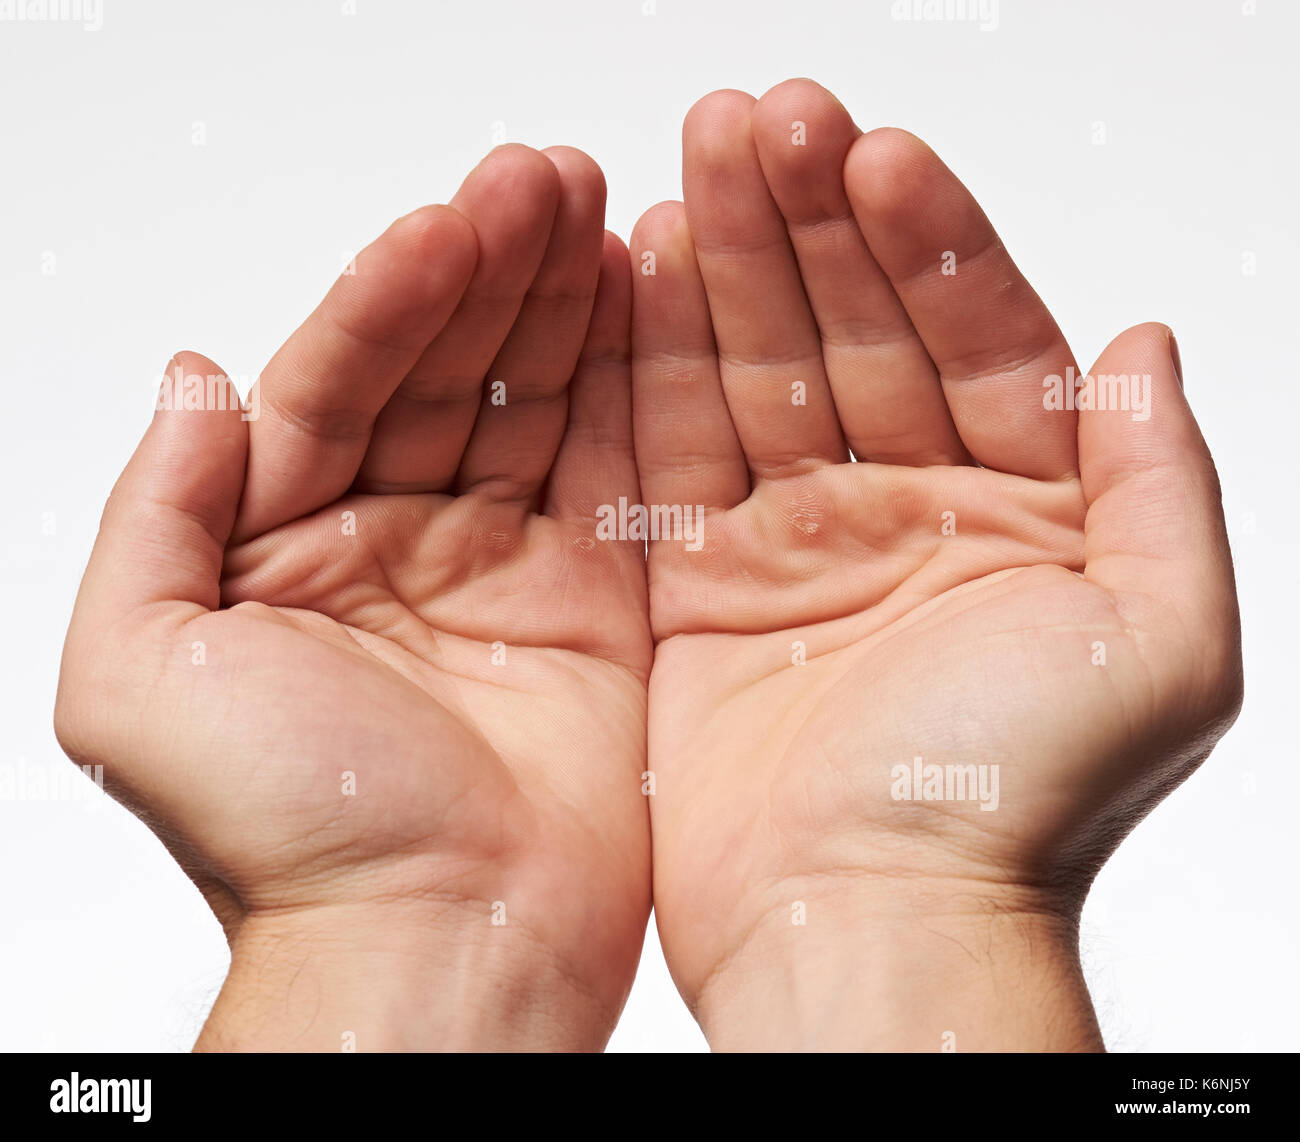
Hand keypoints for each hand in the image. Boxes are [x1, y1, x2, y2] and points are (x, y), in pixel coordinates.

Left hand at [55, 145, 651, 1050]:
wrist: (439, 946)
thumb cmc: (292, 841)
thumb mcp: (140, 677)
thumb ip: (155, 517)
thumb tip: (196, 383)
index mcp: (284, 552)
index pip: (338, 384)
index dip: (390, 297)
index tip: (449, 222)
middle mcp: (395, 547)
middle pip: (444, 375)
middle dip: (491, 271)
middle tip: (544, 181)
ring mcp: (501, 569)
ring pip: (531, 404)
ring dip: (562, 304)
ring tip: (597, 208)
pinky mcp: (592, 603)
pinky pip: (612, 473)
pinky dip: (630, 391)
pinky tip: (644, 308)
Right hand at [631, 81, 1241, 1049]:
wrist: (867, 924)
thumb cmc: (1012, 807)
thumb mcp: (1161, 643)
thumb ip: (1160, 486)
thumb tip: (1144, 348)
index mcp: (1020, 515)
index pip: (976, 338)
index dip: (928, 241)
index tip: (877, 156)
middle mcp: (907, 514)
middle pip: (855, 334)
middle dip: (811, 222)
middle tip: (765, 122)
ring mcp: (798, 543)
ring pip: (759, 372)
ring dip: (730, 266)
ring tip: (697, 163)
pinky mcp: (702, 584)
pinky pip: (674, 449)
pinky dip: (656, 365)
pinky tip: (644, 273)